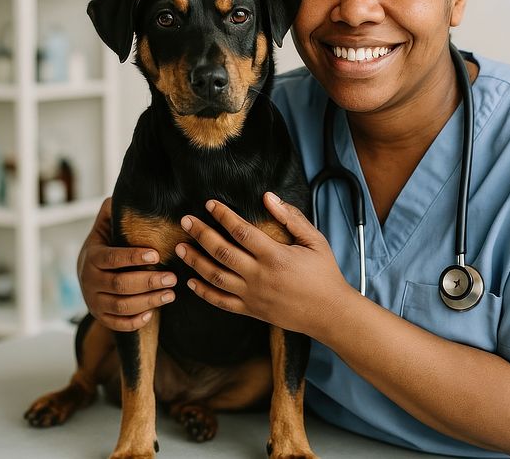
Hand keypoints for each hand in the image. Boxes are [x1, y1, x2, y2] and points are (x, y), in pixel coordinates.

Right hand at [77, 197, 177, 330]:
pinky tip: (153, 312)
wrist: (85, 276)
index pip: (112, 258)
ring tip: (171, 293)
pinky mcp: (101, 317)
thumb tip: (124, 194)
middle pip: (120, 285)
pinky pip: (118, 324)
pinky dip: (136, 321)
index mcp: (91, 257)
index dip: (133, 257)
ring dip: (148, 301)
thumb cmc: (104, 246)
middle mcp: (90, 281)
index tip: (156, 254)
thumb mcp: (104, 228)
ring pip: (121, 306)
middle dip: (148, 281)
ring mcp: (94, 302)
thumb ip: (111, 212)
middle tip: (173, 277)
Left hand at [176, 192, 355, 338]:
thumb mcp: (314, 241)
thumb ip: (291, 217)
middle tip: (185, 221)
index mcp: (275, 256)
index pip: (241, 231)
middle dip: (200, 234)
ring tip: (180, 247)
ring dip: (195, 261)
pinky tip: (191, 281)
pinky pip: (221, 302)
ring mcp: (252, 295)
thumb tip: (268, 197)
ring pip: (215, 276)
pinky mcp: (250, 311)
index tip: (209, 204)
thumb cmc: (324, 274)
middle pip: (221, 251)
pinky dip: (203, 292)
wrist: (329, 313)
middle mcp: (259, 275)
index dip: (223, 215)